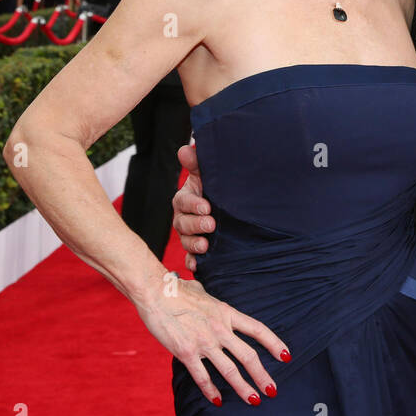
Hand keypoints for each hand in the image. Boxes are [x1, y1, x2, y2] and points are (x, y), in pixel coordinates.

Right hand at [136, 275, 287, 405]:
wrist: (154, 293)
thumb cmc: (176, 290)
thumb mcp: (201, 291)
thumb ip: (208, 298)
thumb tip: (203, 293)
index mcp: (227, 313)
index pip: (258, 330)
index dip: (275, 344)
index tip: (286, 356)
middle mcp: (220, 329)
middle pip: (249, 356)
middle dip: (263, 375)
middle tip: (272, 390)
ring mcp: (204, 342)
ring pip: (230, 370)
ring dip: (243, 388)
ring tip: (254, 400)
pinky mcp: (187, 353)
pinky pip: (202, 377)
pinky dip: (211, 391)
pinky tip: (218, 400)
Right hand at [173, 144, 213, 273]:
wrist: (233, 205)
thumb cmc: (218, 187)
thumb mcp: (209, 174)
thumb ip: (197, 163)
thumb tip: (185, 149)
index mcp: (186, 199)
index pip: (183, 202)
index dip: (193, 205)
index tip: (207, 206)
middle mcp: (184, 218)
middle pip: (182, 224)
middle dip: (195, 225)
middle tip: (210, 224)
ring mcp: (190, 235)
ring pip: (186, 241)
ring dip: (194, 244)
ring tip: (205, 245)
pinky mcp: (198, 250)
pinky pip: (191, 258)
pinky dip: (193, 262)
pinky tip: (198, 266)